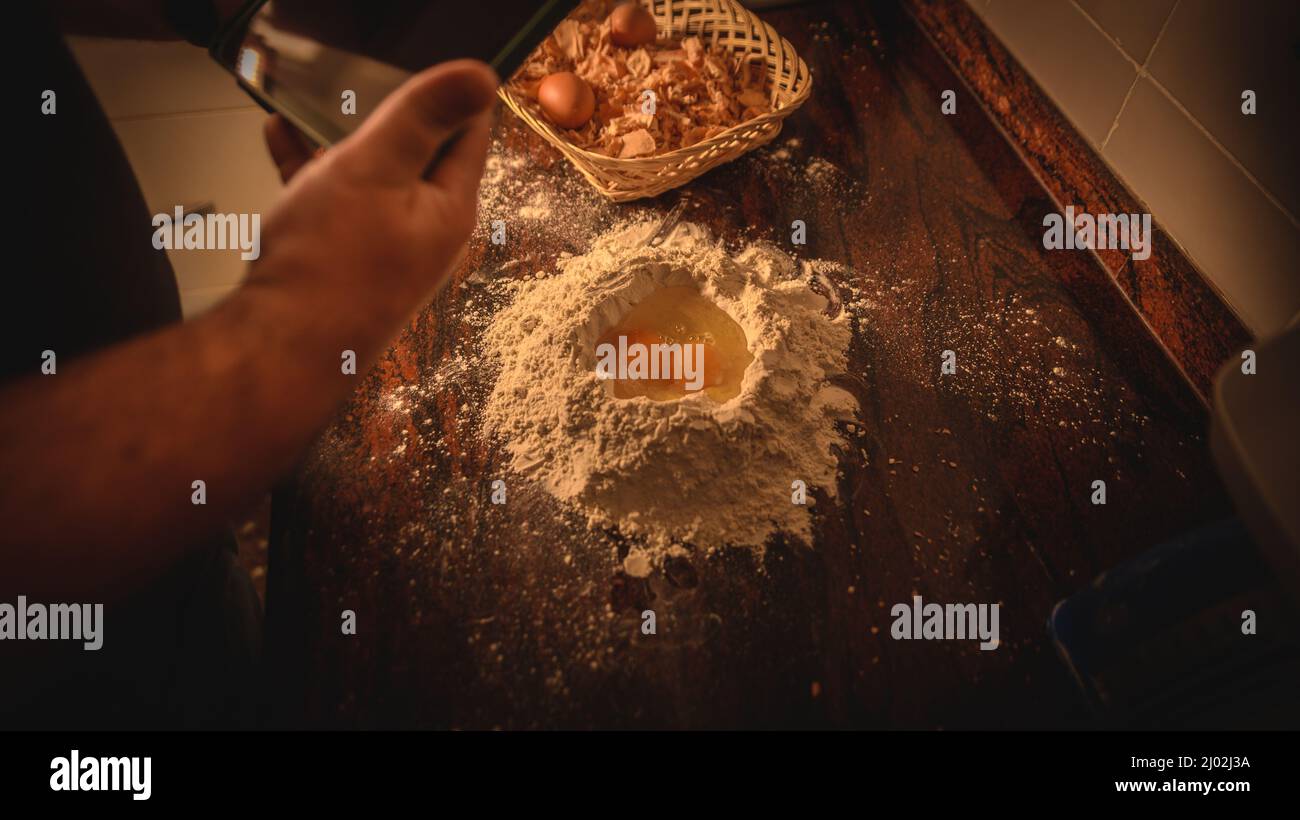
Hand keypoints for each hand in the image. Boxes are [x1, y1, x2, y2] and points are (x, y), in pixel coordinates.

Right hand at [256, 59, 496, 330]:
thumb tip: (480, 78)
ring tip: (310, 104)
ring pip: (372, 174)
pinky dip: (312, 168)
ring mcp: (387, 250)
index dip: (448, 92)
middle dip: (388, 113)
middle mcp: (426, 233)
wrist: (278, 352)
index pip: (470, 133)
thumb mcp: (376, 168)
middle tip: (359, 82)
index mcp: (450, 210)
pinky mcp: (349, 263)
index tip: (420, 65)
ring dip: (342, 137)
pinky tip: (281, 142)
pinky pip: (336, 201)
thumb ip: (424, 118)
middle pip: (419, 152)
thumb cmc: (326, 271)